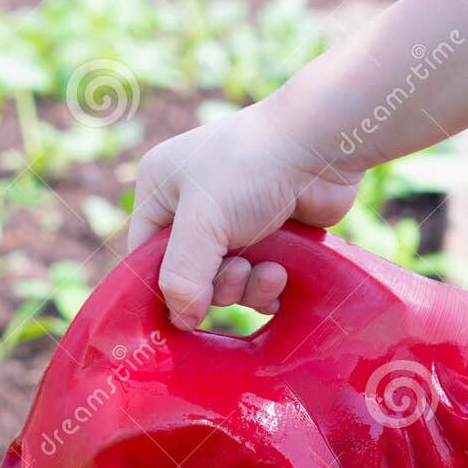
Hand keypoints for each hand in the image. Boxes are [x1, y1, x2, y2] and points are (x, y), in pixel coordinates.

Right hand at [127, 101, 361, 328]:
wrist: (323, 146)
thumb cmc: (252, 170)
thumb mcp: (203, 222)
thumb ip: (182, 277)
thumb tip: (182, 321)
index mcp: (161, 189)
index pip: (145, 256)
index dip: (162, 287)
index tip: (184, 311)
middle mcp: (193, 206)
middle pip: (188, 277)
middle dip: (218, 284)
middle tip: (240, 269)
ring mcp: (233, 222)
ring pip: (225, 284)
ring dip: (247, 287)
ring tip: (270, 270)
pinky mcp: (269, 238)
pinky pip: (255, 283)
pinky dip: (267, 287)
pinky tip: (282, 274)